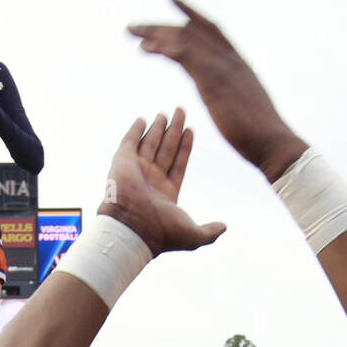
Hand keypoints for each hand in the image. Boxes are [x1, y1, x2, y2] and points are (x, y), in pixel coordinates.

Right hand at [99, 110, 225, 256]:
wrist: (133, 228)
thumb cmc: (162, 232)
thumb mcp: (193, 235)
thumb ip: (209, 231)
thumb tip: (225, 227)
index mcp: (166, 194)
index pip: (178, 163)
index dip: (185, 147)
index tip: (191, 130)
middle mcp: (151, 180)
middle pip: (166, 149)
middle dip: (174, 130)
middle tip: (181, 111)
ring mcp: (136, 171)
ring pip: (151, 143)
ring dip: (158, 128)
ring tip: (166, 112)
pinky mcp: (122, 163)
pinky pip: (129, 142)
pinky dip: (135, 130)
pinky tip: (142, 119)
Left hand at [128, 0, 307, 181]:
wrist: (273, 143)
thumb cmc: (262, 135)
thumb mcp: (249, 107)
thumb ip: (238, 95)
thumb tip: (233, 99)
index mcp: (238, 63)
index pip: (211, 28)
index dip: (191, 13)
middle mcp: (230, 58)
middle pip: (190, 29)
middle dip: (161, 25)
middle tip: (136, 25)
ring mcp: (222, 66)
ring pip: (183, 38)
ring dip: (154, 33)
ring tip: (131, 32)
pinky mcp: (213, 79)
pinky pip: (183, 55)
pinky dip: (162, 48)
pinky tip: (144, 49)